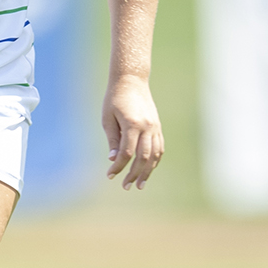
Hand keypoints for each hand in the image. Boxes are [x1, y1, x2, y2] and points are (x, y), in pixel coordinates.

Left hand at [102, 75, 162, 189]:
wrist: (131, 80)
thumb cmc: (114, 98)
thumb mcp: (108, 118)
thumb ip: (112, 139)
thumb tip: (113, 159)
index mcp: (132, 124)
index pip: (127, 153)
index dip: (118, 166)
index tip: (110, 175)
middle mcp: (147, 127)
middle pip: (143, 157)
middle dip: (134, 174)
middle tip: (126, 186)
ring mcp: (155, 127)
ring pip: (154, 155)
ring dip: (148, 171)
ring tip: (140, 184)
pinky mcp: (157, 126)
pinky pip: (159, 147)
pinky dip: (154, 160)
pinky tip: (148, 170)